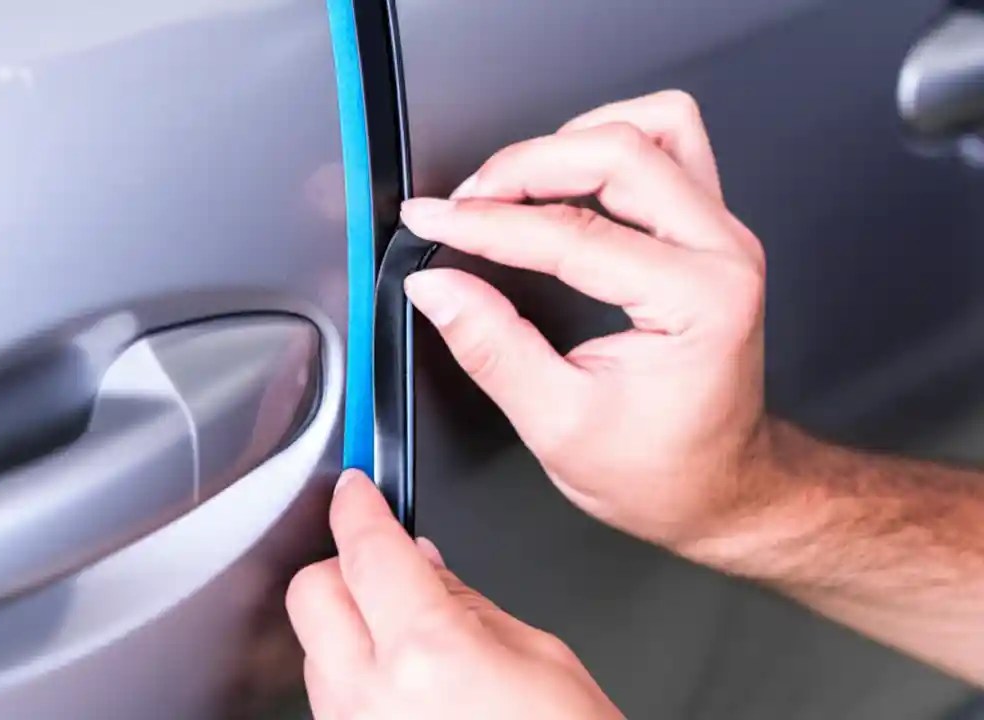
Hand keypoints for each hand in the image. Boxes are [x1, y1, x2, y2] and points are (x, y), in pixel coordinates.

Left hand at [286, 470, 622, 719]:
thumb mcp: (539, 656)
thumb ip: (467, 601)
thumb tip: (421, 562)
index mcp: (428, 654)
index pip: (365, 550)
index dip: (358, 506)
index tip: (357, 488)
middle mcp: (371, 698)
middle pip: (312, 592)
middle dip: (341, 564)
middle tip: (382, 561)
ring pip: (313, 647)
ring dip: (346, 623)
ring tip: (407, 633)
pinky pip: (329, 696)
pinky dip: (353, 672)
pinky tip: (401, 678)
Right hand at [399, 90, 768, 550]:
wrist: (720, 488)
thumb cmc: (663, 471)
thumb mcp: (558, 423)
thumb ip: (491, 347)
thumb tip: (436, 287)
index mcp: (696, 302)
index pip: (574, 234)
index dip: (487, 223)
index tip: (433, 222)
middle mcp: (722, 253)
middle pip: (620, 152)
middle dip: (524, 166)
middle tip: (464, 201)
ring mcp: (721, 233)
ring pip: (654, 128)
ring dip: (572, 142)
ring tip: (512, 183)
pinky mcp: (708, 229)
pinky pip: (668, 144)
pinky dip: (607, 145)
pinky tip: (564, 176)